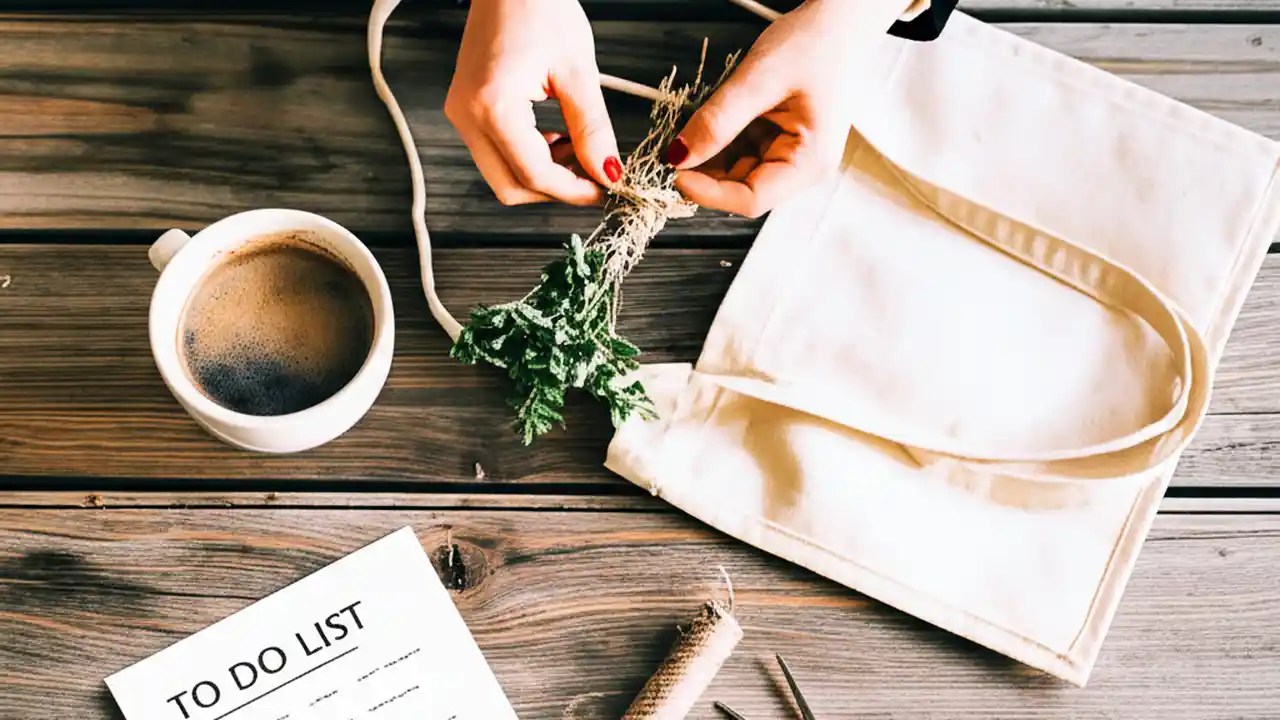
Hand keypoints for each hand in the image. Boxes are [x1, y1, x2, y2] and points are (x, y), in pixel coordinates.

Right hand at [445, 0, 621, 205]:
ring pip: (501, 175)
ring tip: (578, 150)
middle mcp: (467, 116)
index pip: (534, 174)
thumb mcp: (577, 70)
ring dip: (542, 175)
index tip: (605, 189)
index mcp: (492, 105)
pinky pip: (495, 154)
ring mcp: (461, 114)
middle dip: (555, 190)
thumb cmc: (540, 7)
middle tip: (594, 176)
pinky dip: (528, 158)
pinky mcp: (465, 110)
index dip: (573, 191)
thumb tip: (607, 173)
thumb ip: (592, 129)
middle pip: (510, 186)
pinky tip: (556, 138)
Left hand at [667, 0, 907, 217]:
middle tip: (670, 149)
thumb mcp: (759, 79)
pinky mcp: (779, 140)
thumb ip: (718, 121)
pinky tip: (707, 121)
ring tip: (688, 128)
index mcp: (810, 162)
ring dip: (709, 155)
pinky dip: (718, 140)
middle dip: (704, 172)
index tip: (674, 170)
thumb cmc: (816, 42)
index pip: (751, 199)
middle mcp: (802, 167)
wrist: (839, 19)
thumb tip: (681, 155)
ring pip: (735, 171)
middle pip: (741, 188)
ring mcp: (790, 154)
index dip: (708, 192)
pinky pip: (741, 151)